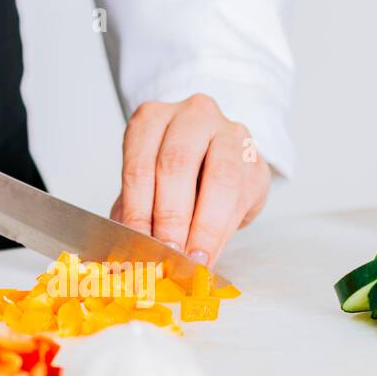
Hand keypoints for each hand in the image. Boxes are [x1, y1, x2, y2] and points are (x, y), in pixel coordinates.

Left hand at [109, 94, 269, 265]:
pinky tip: (212, 251)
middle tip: (168, 254)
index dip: (138, 210)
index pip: (140, 165)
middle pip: (177, 164)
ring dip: (204, 226)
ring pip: (219, 177)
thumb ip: (134, 215)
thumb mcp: (145, 188)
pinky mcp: (253, 157)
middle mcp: (191, 116)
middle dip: (171, 218)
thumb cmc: (174, 175)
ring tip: (194, 258)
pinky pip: (241, 195)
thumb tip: (123, 254)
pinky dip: (223, 230)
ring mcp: (228, 132)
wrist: (216, 160)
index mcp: (152, 120)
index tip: (138, 244)